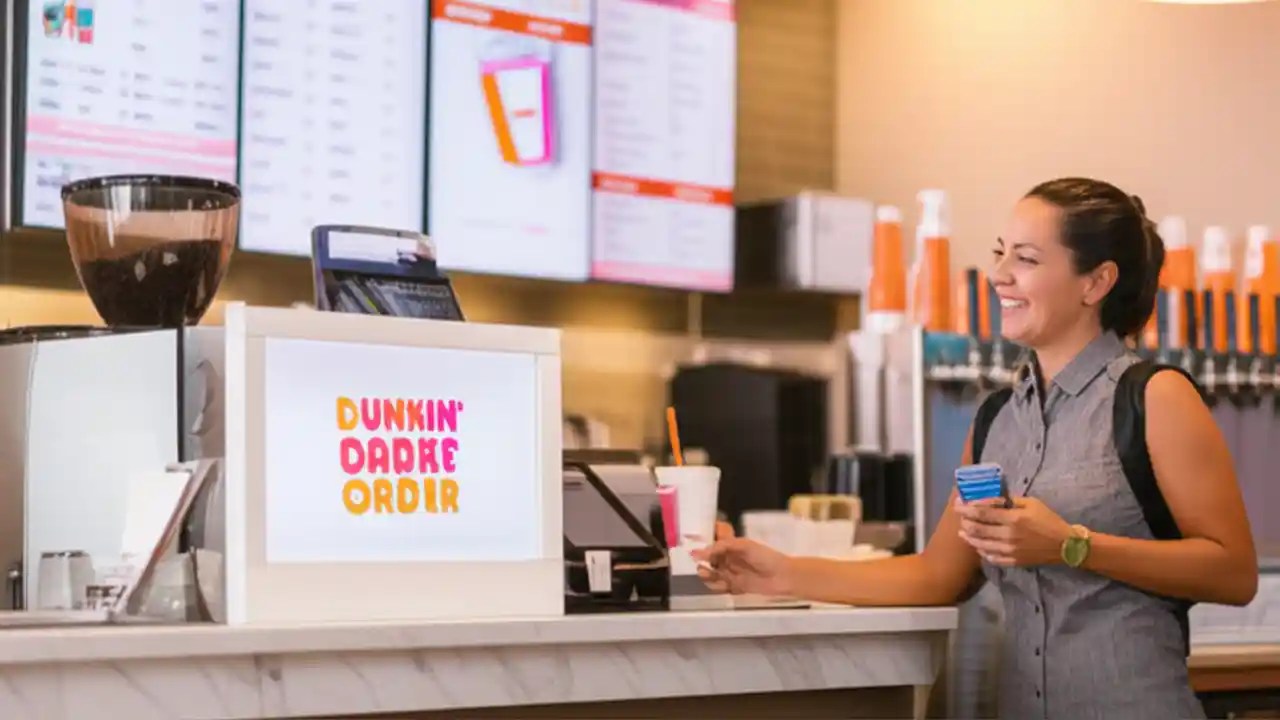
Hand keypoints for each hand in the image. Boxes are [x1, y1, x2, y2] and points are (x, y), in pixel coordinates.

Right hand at [692, 537, 792, 595]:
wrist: (783, 577)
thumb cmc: (765, 557)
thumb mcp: (744, 545)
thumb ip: (722, 546)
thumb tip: (701, 552)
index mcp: (732, 546)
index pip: (713, 544)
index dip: (702, 546)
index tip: (691, 549)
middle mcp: (729, 559)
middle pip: (709, 561)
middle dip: (702, 563)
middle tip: (702, 566)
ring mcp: (732, 574)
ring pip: (712, 575)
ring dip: (707, 576)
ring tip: (707, 574)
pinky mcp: (735, 588)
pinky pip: (720, 588)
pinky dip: (716, 587)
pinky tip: (720, 585)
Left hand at [956, 496, 1072, 567]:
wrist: (1064, 545)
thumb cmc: (1048, 520)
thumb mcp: (1031, 503)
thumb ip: (1009, 501)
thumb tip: (990, 499)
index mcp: (1013, 519)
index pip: (982, 513)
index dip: (967, 508)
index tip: (958, 504)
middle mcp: (1007, 536)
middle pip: (977, 529)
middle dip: (964, 521)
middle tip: (960, 517)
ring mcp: (1009, 551)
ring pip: (980, 545)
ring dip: (968, 537)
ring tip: (962, 531)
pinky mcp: (1012, 562)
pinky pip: (990, 558)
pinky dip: (981, 551)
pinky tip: (977, 545)